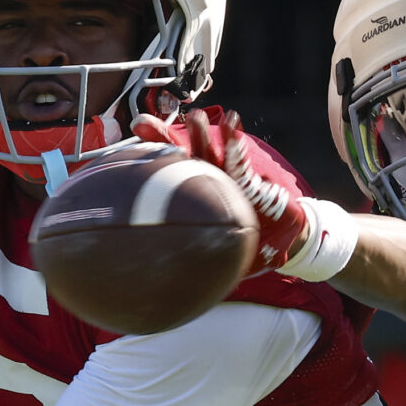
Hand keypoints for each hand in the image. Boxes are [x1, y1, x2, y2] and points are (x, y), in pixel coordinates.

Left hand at [131, 109, 351, 279]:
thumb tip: (165, 289)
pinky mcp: (252, 183)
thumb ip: (198, 269)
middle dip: (162, 140)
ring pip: (209, 155)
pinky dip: (235, 142)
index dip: (146, 170)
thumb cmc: (248, 250)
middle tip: (141, 122)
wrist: (285, 243)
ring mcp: (229, 182)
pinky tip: (232, 121)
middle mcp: (208, 187)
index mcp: (197, 202)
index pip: (167, 182)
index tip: (120, 164)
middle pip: (180, 161)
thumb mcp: (221, 263)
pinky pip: (241, 163)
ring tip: (192, 116)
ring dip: (201, 135)